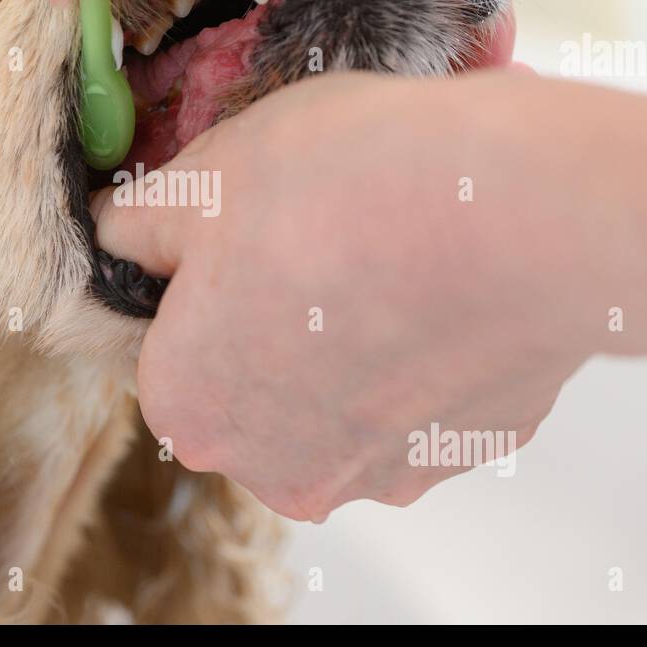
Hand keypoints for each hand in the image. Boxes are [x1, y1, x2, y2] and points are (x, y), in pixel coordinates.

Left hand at [90, 69, 646, 520]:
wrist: (520, 216)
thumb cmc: (348, 189)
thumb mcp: (210, 171)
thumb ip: (146, 220)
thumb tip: (126, 232)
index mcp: (189, 407)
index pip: (169, 348)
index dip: (204, 281)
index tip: (245, 232)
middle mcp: (272, 469)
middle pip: (252, 386)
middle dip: (273, 319)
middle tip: (318, 235)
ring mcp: (375, 475)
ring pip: (338, 400)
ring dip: (350, 340)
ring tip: (386, 256)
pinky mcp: (460, 456)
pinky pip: (418, 402)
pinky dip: (421, 353)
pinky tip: (440, 289)